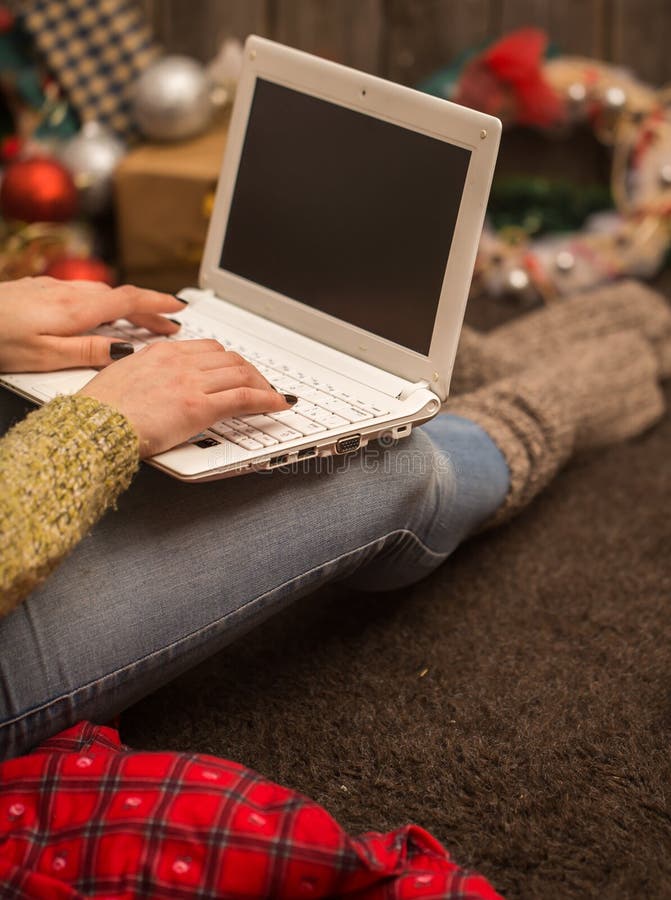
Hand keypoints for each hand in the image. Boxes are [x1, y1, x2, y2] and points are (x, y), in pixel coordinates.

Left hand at [0, 275, 183, 372]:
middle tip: (168, 323)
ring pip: (99, 293)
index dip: (158, 304)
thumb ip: (88, 352)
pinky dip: (101, 303)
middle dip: (147, 307)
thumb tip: (124, 350)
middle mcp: (66, 293)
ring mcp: (50, 289)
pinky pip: (81, 293)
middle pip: (119, 295)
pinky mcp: (36, 291)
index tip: (179, 310)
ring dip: (125, 304)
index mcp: (75, 309)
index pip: (129, 300)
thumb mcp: (45, 357)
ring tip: (137, 321)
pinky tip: (95, 314)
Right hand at [79, 339, 293, 456]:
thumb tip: (153, 382)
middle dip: (250, 372)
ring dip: (262, 385)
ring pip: (241, 374)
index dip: (230, 361)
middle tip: (261, 385)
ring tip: (272, 396)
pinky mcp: (198, 406)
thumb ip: (145, 375)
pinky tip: (278, 405)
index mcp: (160, 353)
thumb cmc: (98, 413)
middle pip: (230, 358)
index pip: (208, 349)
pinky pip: (244, 397)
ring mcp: (190, 382)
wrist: (90, 429)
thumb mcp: (121, 379)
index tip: (238, 371)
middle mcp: (178, 362)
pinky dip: (267, 399)